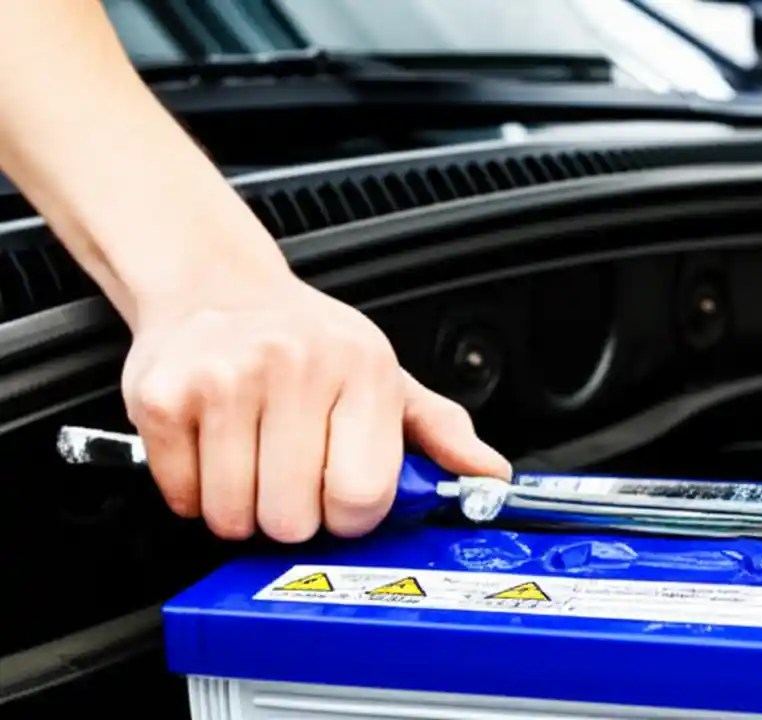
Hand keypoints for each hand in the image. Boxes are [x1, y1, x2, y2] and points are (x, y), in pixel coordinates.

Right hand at [120, 273, 511, 541]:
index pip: (362, 494)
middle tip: (289, 475)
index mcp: (363, 369)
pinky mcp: (165, 396)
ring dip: (241, 509)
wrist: (218, 285)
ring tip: (251, 460)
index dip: (350, 515)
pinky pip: (182, 497)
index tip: (342, 499)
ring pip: (234, 516)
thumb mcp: (388, 377)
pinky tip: (212, 448)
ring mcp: (225, 379)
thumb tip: (492, 477)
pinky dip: (193, 492)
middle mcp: (296, 367)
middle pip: (292, 518)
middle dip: (292, 517)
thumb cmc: (310, 340)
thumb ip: (441, 432)